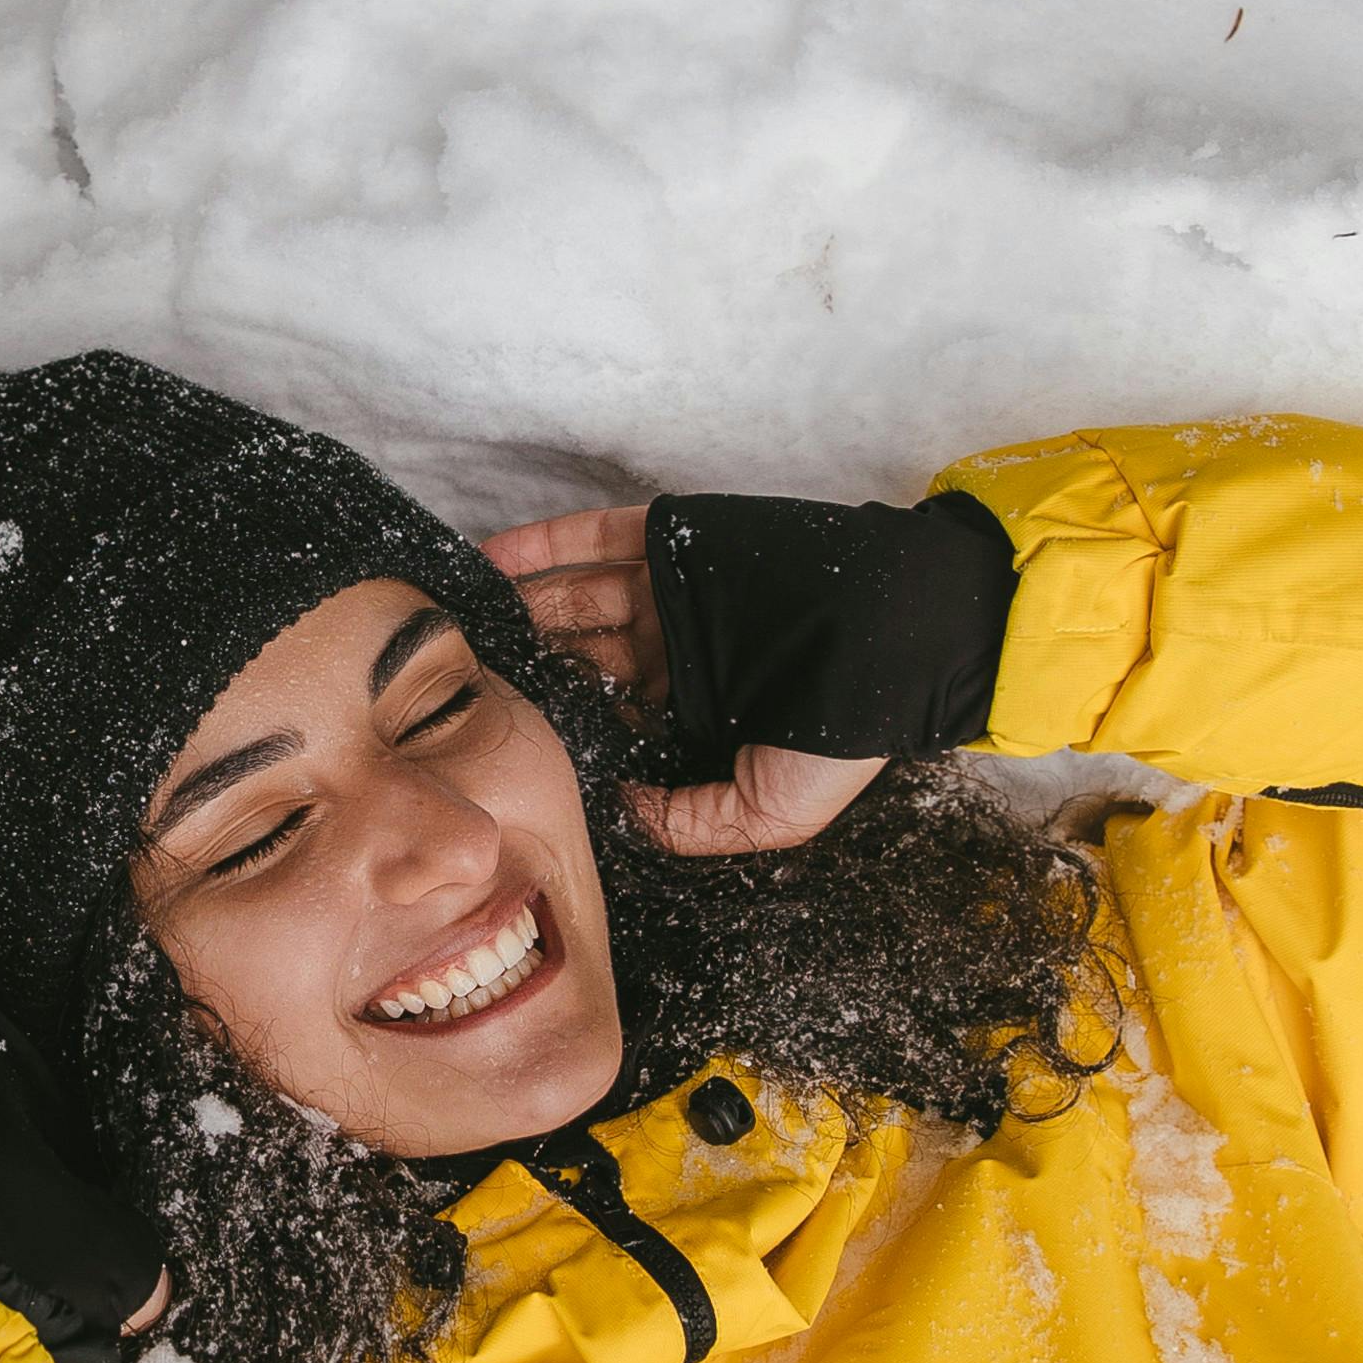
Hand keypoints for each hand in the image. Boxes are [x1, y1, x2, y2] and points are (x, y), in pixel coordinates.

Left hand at [485, 507, 892, 860]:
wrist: (902, 630)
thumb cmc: (847, 728)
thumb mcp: (772, 811)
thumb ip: (694, 824)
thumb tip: (620, 817)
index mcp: (696, 711)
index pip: (611, 718)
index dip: (562, 726)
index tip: (504, 741)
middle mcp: (676, 650)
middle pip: (582, 655)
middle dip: (529, 666)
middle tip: (462, 679)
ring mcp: (672, 590)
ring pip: (577, 598)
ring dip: (523, 609)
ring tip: (459, 624)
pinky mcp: (675, 538)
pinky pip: (594, 538)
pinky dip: (540, 546)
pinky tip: (489, 561)